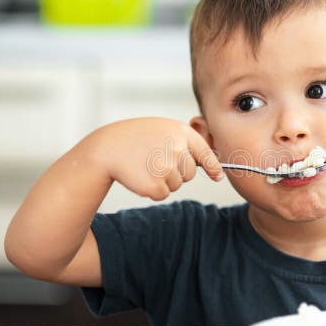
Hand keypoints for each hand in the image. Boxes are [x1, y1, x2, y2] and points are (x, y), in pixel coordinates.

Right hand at [88, 117, 223, 200]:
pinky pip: (163, 194)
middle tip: (153, 159)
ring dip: (162, 180)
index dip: (213, 168)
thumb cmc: (136, 138)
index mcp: (182, 133)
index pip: (206, 154)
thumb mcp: (163, 130)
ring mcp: (167, 168)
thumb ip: (185, 143)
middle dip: (175, 172)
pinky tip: (139, 176)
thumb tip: (213, 168)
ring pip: (176, 185)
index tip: (217, 176)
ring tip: (144, 165)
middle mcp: (178, 149)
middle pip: (189, 173)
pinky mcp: (156, 185)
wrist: (107, 147)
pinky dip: (152, 191)